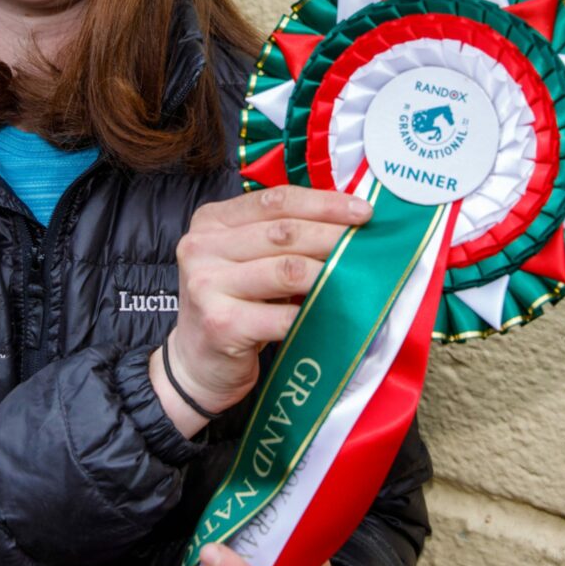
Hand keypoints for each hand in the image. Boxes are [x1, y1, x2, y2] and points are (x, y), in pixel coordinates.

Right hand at [155, 186, 370, 431]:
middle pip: (283, 232)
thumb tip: (347, 221)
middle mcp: (202, 247)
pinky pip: (282, 315)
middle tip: (367, 245)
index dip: (323, 203)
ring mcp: (207, 285)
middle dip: (333, 236)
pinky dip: (314, 313)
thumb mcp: (246, 260)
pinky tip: (335, 313)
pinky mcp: (221, 324)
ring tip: (357, 277)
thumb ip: (279, 237)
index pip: (274, 200)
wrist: (197, 364)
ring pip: (286, 269)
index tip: (362, 211)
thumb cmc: (233, 305)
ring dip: (329, 273)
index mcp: (211, 222)